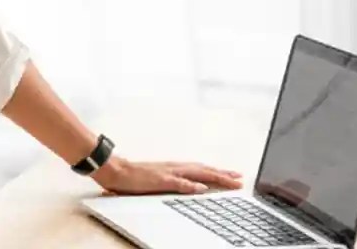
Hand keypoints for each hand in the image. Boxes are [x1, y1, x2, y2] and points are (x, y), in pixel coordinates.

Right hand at [92, 156, 243, 195]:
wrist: (116, 170)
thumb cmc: (134, 176)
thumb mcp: (157, 179)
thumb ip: (173, 181)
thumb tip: (190, 187)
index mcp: (174, 168)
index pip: (201, 170)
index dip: (218, 172)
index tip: (234, 176)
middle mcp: (175, 167)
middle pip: (204, 170)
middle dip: (224, 174)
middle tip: (240, 179)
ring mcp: (168, 172)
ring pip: (197, 173)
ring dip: (215, 177)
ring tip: (230, 181)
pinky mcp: (159, 180)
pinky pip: (178, 183)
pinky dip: (191, 185)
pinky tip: (202, 188)